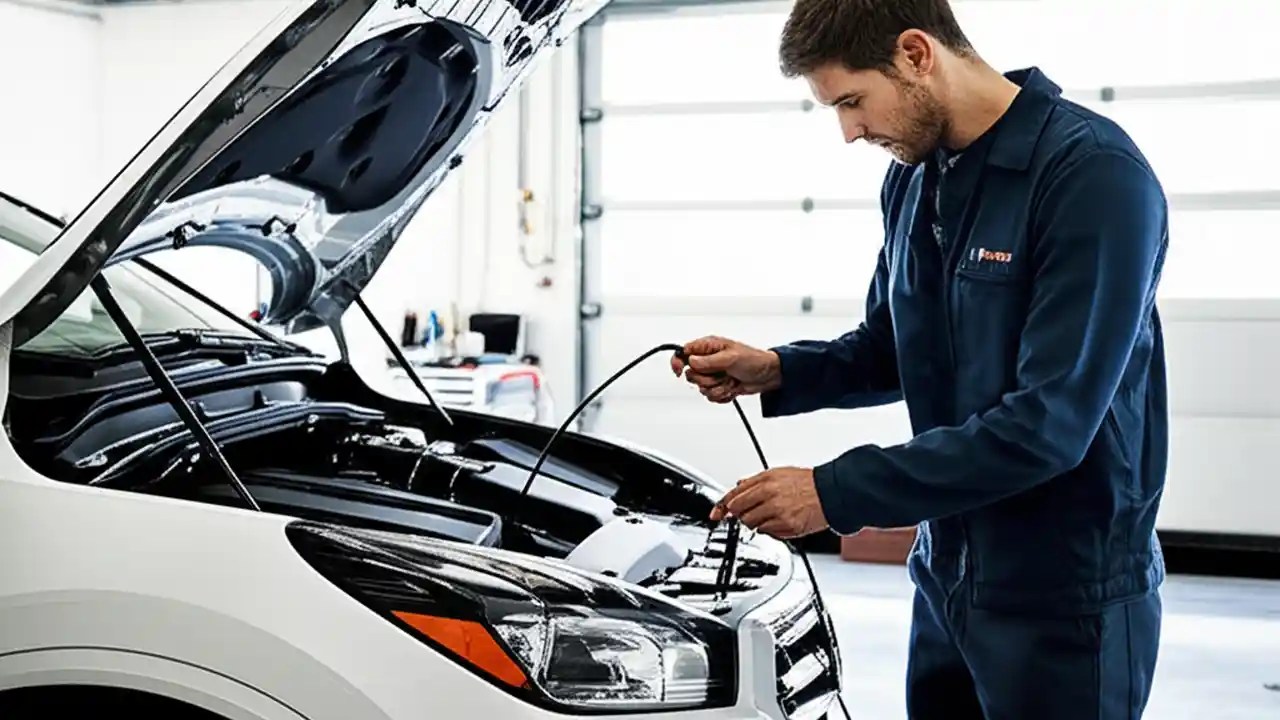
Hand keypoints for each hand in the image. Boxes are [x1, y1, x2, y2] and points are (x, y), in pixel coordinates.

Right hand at [670, 335, 781, 403]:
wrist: (768, 376)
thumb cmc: (754, 360)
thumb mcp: (730, 358)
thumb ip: (708, 361)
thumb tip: (691, 361)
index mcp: (708, 347)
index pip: (683, 353)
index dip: (678, 362)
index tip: (678, 371)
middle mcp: (708, 360)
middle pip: (691, 375)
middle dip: (707, 379)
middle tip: (721, 374)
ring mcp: (713, 374)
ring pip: (701, 388)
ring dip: (718, 388)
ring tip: (731, 381)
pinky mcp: (719, 386)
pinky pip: (711, 396)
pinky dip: (722, 395)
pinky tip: (733, 388)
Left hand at [709, 467, 829, 538]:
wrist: (831, 493)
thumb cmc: (808, 483)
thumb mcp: (779, 473)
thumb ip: (756, 481)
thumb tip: (739, 486)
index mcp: (765, 480)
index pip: (734, 494)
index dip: (722, 506)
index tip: (715, 514)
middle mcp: (769, 495)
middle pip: (738, 511)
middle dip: (741, 513)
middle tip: (753, 511)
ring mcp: (777, 511)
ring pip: (750, 524)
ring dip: (756, 522)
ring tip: (772, 514)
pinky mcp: (785, 526)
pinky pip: (766, 532)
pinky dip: (769, 529)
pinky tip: (781, 520)